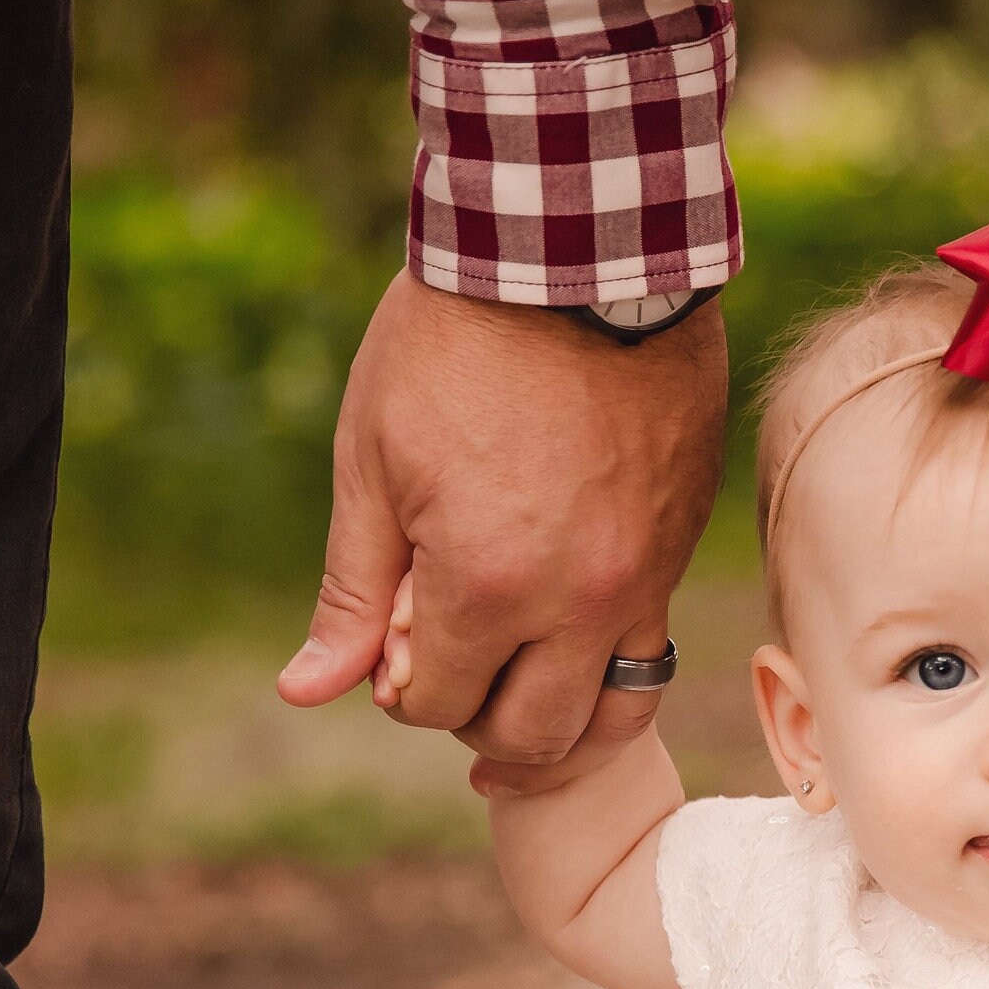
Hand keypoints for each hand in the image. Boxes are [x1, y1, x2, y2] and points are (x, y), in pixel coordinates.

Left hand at [283, 271, 727, 768]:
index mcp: (486, 585)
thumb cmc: (451, 346)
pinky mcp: (679, 544)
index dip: (400, 691)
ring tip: (523, 698)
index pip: (439, 707)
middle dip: (478, 725)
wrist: (574, 253)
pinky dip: (607, 663)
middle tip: (452, 673)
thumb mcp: (373, 464)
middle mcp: (577, 602)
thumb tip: (308, 690)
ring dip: (561, 724)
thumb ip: (352, 592)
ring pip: (615, 714)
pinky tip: (568, 629)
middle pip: (533, 735)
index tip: (393, 643)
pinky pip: (653, 647)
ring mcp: (642, 578)